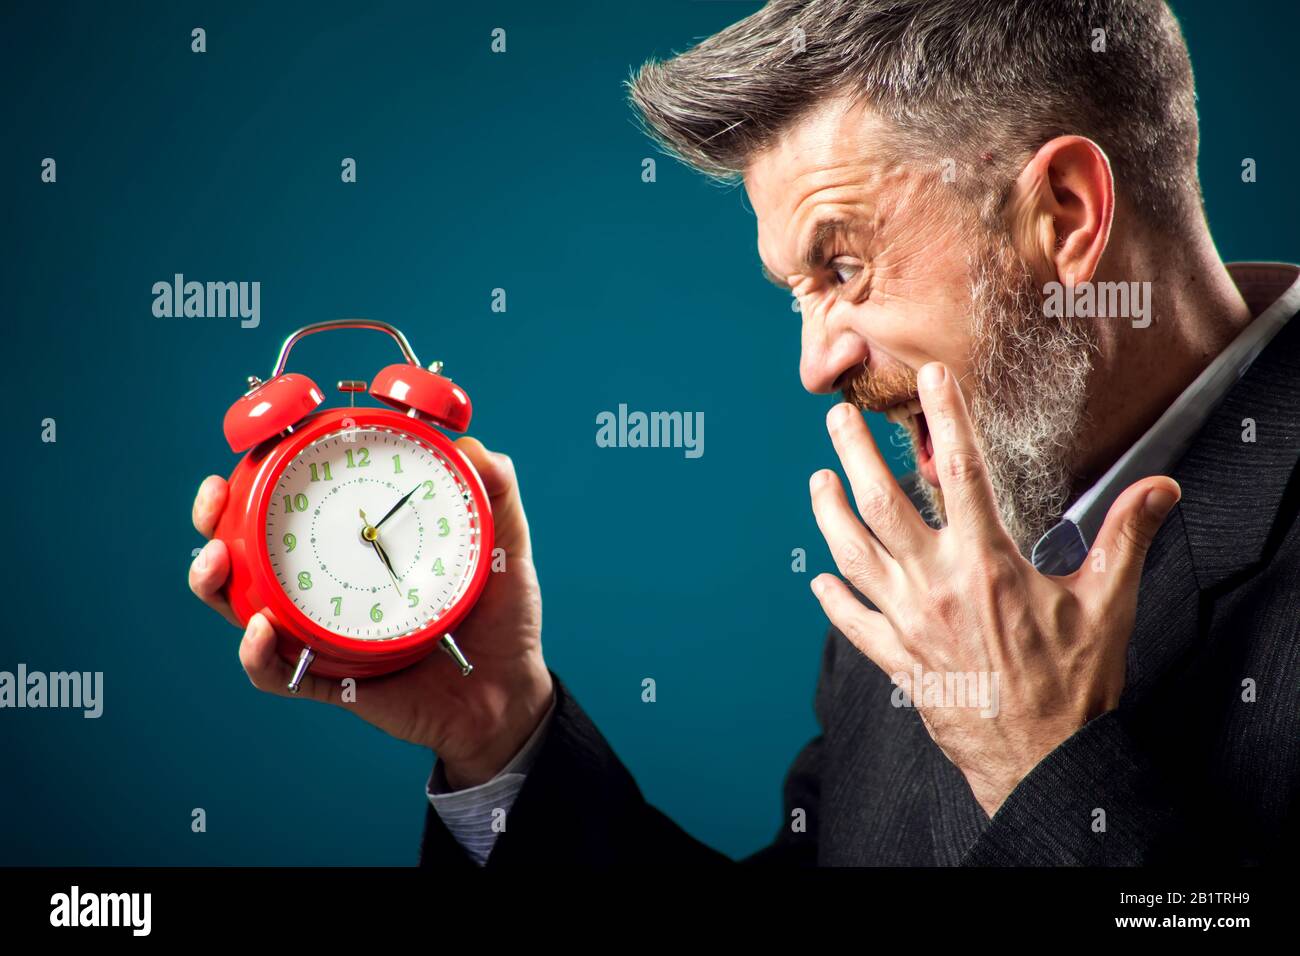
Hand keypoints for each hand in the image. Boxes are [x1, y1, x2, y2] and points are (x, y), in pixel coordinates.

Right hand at [189, 437, 551, 788]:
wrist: (511, 692)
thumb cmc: (500, 617)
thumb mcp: (504, 546)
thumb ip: (498, 492)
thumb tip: (476, 446)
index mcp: (360, 548)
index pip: (293, 510)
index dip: (255, 482)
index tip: (244, 455)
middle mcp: (329, 588)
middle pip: (247, 556)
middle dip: (213, 527)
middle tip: (214, 507)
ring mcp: (324, 635)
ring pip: (244, 610)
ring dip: (216, 586)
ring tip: (216, 563)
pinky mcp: (331, 681)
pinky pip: (278, 673)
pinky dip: (258, 655)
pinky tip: (260, 630)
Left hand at [808, 362, 1179, 816]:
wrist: (1041, 762)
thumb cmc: (1073, 686)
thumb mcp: (1107, 605)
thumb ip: (1125, 538)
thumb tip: (1160, 488)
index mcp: (987, 563)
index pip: (960, 472)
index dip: (945, 419)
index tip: (930, 379)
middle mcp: (937, 586)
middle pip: (882, 505)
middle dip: (854, 455)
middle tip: (836, 419)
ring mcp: (909, 623)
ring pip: (854, 555)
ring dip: (829, 515)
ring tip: (817, 482)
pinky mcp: (898, 660)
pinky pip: (854, 622)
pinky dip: (833, 598)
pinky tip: (818, 577)